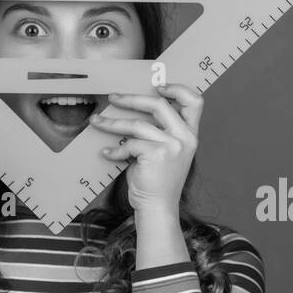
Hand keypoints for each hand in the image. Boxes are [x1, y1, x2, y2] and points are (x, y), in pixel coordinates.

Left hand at [91, 84, 200, 213]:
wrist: (158, 207)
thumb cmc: (157, 180)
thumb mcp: (166, 151)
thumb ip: (160, 131)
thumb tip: (134, 108)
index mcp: (190, 134)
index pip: (194, 102)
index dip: (177, 88)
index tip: (158, 86)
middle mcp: (185, 138)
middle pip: (159, 105)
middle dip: (132, 99)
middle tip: (114, 98)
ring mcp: (173, 146)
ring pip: (137, 124)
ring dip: (113, 123)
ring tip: (97, 122)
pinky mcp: (157, 155)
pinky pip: (129, 144)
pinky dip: (115, 150)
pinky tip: (108, 154)